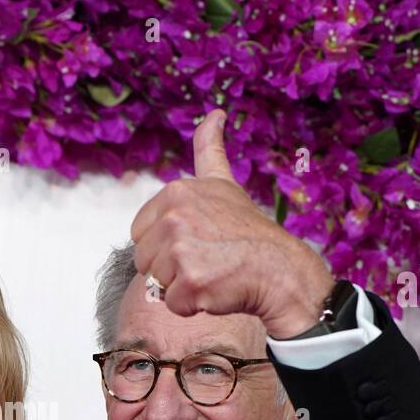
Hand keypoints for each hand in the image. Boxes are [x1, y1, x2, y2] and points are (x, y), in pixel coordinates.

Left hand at [129, 108, 335, 338]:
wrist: (279, 270)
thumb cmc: (249, 232)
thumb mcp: (224, 183)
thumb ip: (209, 150)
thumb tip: (214, 114)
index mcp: (175, 192)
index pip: (139, 233)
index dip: (163, 245)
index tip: (196, 241)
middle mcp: (175, 217)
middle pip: (144, 260)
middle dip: (170, 268)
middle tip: (206, 259)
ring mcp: (181, 250)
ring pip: (157, 283)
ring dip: (182, 286)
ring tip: (213, 272)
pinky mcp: (190, 282)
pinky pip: (173, 304)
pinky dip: (192, 305)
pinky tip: (216, 289)